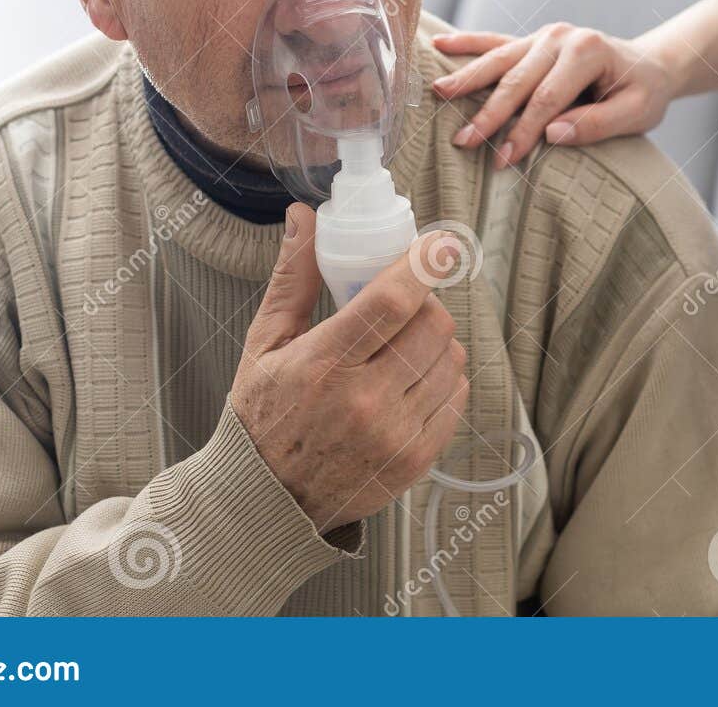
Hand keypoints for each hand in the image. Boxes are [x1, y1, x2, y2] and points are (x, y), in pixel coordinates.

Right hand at [230, 203, 469, 531]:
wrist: (265, 501)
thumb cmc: (262, 416)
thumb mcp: (264, 343)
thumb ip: (293, 278)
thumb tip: (304, 216)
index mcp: (323, 365)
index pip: (392, 301)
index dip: (424, 265)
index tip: (439, 245)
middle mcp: (365, 402)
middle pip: (433, 325)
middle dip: (426, 303)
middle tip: (403, 306)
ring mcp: (395, 434)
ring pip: (451, 359)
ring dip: (437, 340)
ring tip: (404, 345)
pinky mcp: (416, 460)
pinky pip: (456, 397)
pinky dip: (444, 378)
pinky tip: (413, 379)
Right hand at [431, 23, 676, 166]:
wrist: (649, 64)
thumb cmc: (643, 93)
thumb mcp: (637, 113)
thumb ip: (598, 123)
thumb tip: (552, 134)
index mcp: (587, 51)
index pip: (546, 98)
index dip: (524, 131)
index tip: (504, 160)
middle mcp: (561, 37)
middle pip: (517, 80)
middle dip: (490, 115)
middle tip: (463, 143)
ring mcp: (544, 35)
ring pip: (499, 59)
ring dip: (468, 78)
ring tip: (438, 94)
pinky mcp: (533, 40)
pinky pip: (496, 40)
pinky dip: (469, 42)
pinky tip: (441, 43)